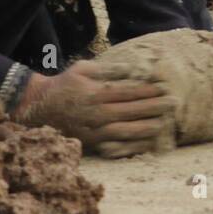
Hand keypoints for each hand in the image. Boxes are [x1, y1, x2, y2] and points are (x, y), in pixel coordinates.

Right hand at [13, 60, 176, 156]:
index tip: (164, 87)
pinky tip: (147, 141)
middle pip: (132, 111)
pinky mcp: (93, 143)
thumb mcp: (83, 69)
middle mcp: (98, 113)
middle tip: (173, 104)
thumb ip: (108, 69)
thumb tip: (132, 68)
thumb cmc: (64, 84)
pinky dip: (133, 144)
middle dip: (155, 107)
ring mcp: (95, 130)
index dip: (149, 90)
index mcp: (96, 93)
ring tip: (163, 123)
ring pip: (127, 131)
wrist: (39, 107)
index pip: (129, 92)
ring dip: (148, 126)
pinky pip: (117, 146)